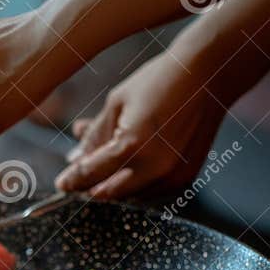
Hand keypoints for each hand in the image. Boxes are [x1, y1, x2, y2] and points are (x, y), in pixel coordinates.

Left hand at [56, 50, 226, 197]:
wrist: (209, 76)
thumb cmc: (158, 82)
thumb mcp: (116, 104)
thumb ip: (94, 137)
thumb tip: (74, 160)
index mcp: (133, 146)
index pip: (91, 174)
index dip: (72, 181)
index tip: (61, 183)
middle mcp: (154, 168)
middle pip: (108, 192)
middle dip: (90, 185)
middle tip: (78, 175)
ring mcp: (172, 176)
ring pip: (129, 194)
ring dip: (112, 182)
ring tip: (106, 156)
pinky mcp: (185, 178)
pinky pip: (150, 190)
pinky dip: (135, 180)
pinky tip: (131, 158)